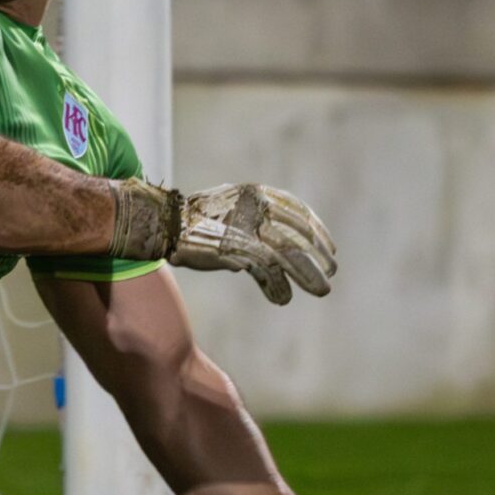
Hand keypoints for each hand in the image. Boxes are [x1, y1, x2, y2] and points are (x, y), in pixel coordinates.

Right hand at [111, 180, 336, 304]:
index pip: (299, 213)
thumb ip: (249, 229)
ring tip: (322, 290)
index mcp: (257, 195)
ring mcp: (246, 228)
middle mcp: (256, 208)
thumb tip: (260, 256)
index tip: (329, 249)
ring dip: (308, 274)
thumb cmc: (194, 222)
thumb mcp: (229, 216)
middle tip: (331, 273)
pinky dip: (276, 285)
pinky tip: (282, 299)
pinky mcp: (236, 248)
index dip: (318, 232)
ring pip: (289, 253)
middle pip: (298, 234)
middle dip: (318, 256)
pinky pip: (266, 270)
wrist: (163, 223)